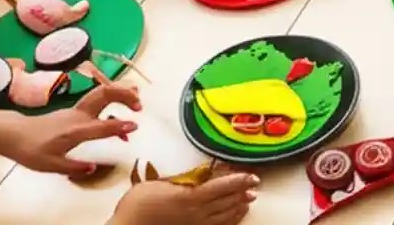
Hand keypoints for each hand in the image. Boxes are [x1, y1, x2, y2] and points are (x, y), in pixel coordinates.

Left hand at [0, 84, 140, 176]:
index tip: (135, 126)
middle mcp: (78, 116)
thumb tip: (94, 168)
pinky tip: (122, 113)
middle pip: (103, 95)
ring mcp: (77, 110)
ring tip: (137, 98)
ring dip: (120, 92)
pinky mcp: (76, 110)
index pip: (101, 126)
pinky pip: (98, 99)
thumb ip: (73, 167)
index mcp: (73, 130)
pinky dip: (114, 99)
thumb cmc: (30, 150)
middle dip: (124, 95)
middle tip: (139, 105)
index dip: (118, 126)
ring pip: (102, 92)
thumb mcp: (49, 165)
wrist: (13, 133)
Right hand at [112, 173, 259, 224]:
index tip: (252, 176)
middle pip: (228, 201)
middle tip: (254, 185)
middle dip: (243, 192)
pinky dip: (231, 220)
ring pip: (226, 216)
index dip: (240, 180)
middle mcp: (198, 212)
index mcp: (191, 196)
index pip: (223, 186)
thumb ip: (183, 179)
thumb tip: (201, 173)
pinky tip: (236, 216)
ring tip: (249, 200)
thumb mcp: (161, 183)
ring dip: (239, 206)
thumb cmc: (139, 204)